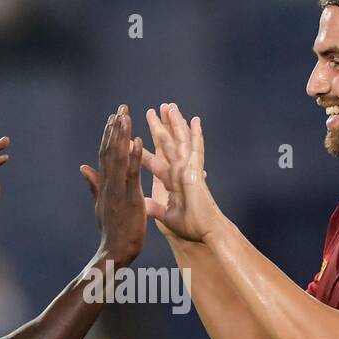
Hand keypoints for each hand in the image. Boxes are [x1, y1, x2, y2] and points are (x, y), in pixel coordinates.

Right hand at [79, 104, 146, 265]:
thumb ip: (94, 184)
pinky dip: (133, 156)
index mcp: (105, 185)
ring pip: (118, 157)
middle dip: (115, 128)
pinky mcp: (129, 198)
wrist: (114, 252)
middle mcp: (109, 183)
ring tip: (125, 116)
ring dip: (122, 136)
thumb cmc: (111, 232)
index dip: (109, 135)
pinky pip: (131, 174)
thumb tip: (83, 167)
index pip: (106, 154)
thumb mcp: (101, 205)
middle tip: (121, 108)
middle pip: (110, 150)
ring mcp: (118, 190)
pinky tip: (138, 141)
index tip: (114, 117)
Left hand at [143, 102, 220, 242]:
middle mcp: (180, 172)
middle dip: (160, 127)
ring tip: (169, 106)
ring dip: (175, 123)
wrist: (207, 232)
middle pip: (168, 144)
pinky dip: (195, 135)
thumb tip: (142, 204)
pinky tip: (195, 120)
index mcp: (171, 181)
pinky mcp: (197, 172)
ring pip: (181, 141)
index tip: (132, 139)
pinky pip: (196, 149)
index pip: (154, 161)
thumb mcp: (166, 217)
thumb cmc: (191, 227)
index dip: (143, 150)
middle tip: (153, 110)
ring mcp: (189, 170)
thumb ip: (155, 208)